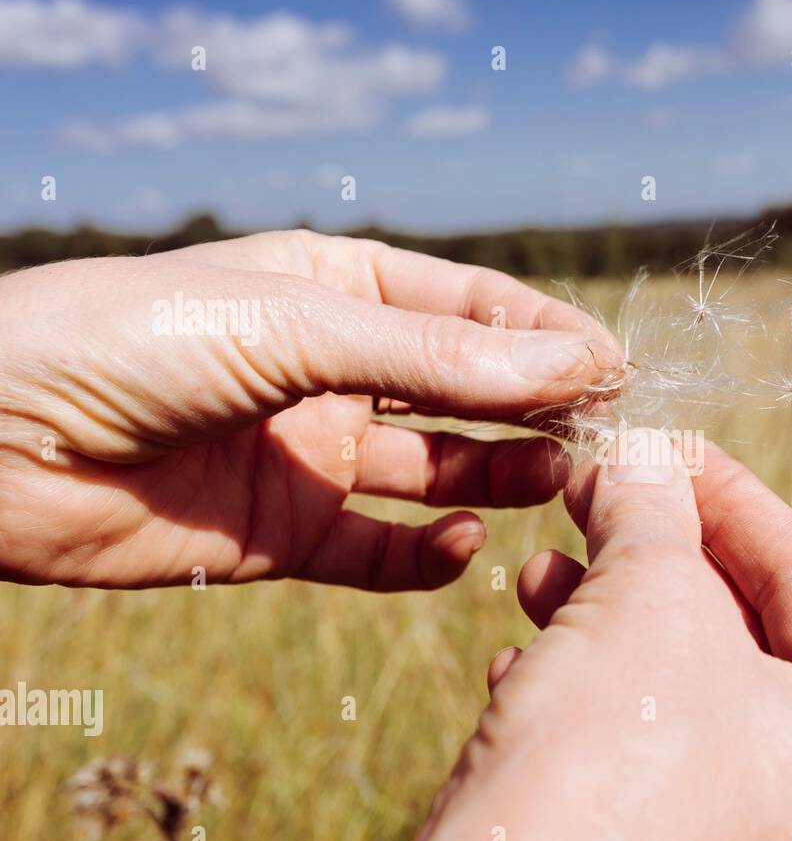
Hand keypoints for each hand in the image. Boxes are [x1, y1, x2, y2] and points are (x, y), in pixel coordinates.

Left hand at [0, 231, 616, 588]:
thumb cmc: (126, 340)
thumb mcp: (297, 325)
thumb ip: (438, 355)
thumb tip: (575, 362)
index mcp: (335, 287)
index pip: (470, 307)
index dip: (545, 336)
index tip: (616, 369)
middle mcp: (331, 369)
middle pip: (464, 389)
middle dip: (534, 407)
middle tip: (604, 436)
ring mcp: (310, 452)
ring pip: (436, 466)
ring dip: (499, 474)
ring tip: (556, 485)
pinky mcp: (282, 534)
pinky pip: (377, 548)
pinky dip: (426, 553)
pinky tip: (460, 543)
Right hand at [355, 429, 791, 840]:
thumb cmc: (614, 772)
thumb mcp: (647, 599)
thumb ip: (655, 509)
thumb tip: (639, 453)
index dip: (727, 492)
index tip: (661, 442)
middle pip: (753, 634)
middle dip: (660, 554)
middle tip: (596, 494)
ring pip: (692, 694)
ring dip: (614, 616)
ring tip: (542, 572)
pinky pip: (651, 760)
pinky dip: (595, 693)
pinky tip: (526, 657)